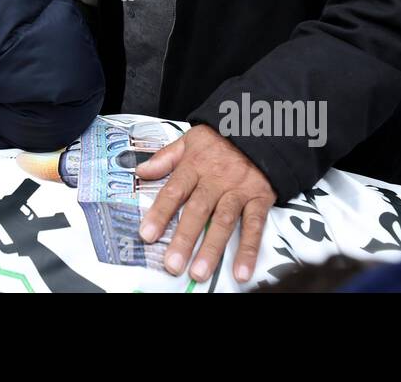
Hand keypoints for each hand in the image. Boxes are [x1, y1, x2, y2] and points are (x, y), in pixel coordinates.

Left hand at [135, 124, 275, 283]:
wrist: (260, 127)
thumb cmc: (221, 138)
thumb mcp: (189, 139)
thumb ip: (165, 157)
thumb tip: (140, 170)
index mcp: (195, 165)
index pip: (173, 191)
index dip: (159, 213)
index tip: (146, 235)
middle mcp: (216, 180)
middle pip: (198, 210)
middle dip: (184, 239)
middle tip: (173, 264)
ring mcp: (238, 190)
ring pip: (224, 221)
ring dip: (212, 249)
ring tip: (199, 272)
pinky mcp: (260, 198)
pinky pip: (255, 226)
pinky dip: (249, 250)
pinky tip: (241, 271)